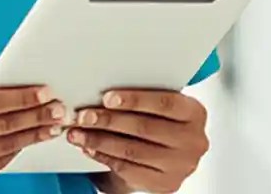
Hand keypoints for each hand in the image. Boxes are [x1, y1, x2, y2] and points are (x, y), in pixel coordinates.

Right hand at [0, 69, 64, 191]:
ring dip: (32, 136)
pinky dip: (15, 152)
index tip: (45, 92)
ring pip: (3, 148)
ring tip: (50, 126)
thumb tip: (15, 80)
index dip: (22, 97)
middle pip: (1, 126)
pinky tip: (27, 141)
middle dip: (35, 116)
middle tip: (58, 110)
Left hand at [68, 89, 209, 193]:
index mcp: (194, 113)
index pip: (165, 103)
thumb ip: (136, 96)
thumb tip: (95, 86)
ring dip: (99, 140)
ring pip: (133, 150)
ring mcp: (182, 165)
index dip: (135, 100)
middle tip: (82, 116)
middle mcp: (194, 141)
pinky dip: (104, 157)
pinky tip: (89, 148)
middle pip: (145, 128)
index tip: (106, 98)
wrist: (163, 156)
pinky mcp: (166, 184)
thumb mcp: (154, 105)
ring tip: (76, 133)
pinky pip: (129, 169)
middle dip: (108, 120)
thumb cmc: (155, 121)